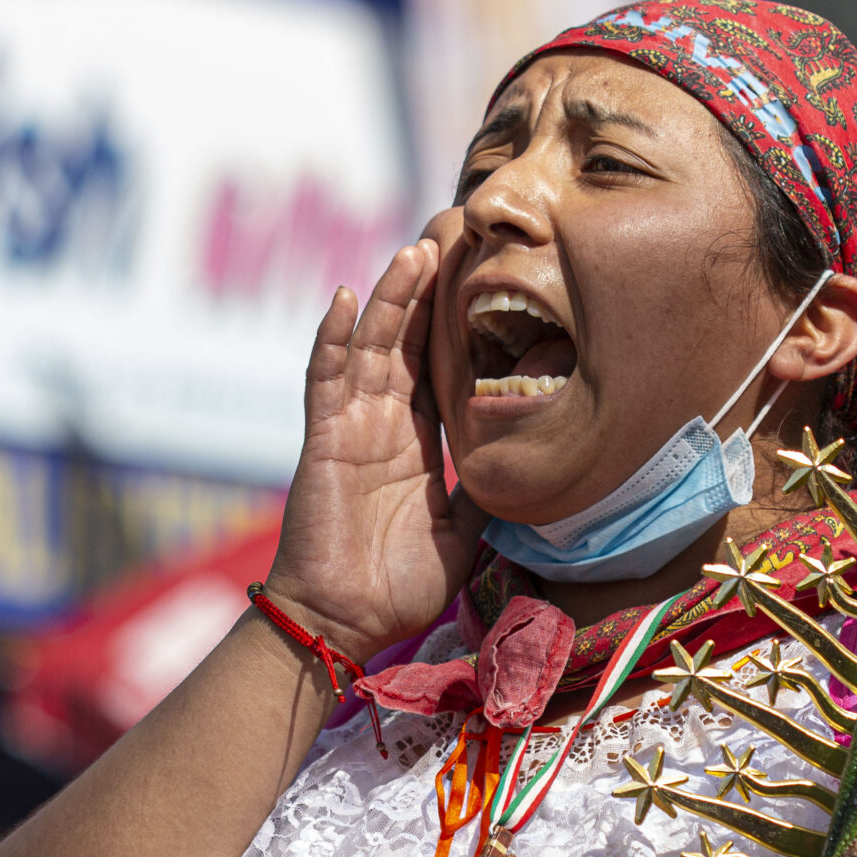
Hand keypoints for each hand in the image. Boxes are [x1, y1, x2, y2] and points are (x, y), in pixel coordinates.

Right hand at [264, 227, 486, 661]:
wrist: (345, 622)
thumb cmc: (398, 586)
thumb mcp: (466, 532)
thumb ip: (488, 490)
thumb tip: (533, 460)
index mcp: (421, 439)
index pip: (444, 364)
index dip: (463, 321)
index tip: (492, 276)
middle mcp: (386, 420)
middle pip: (409, 338)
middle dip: (431, 288)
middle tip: (459, 235)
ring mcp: (352, 423)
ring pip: (372, 344)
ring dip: (392, 297)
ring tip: (418, 252)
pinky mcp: (323, 437)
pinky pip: (324, 376)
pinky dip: (331, 336)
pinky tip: (342, 296)